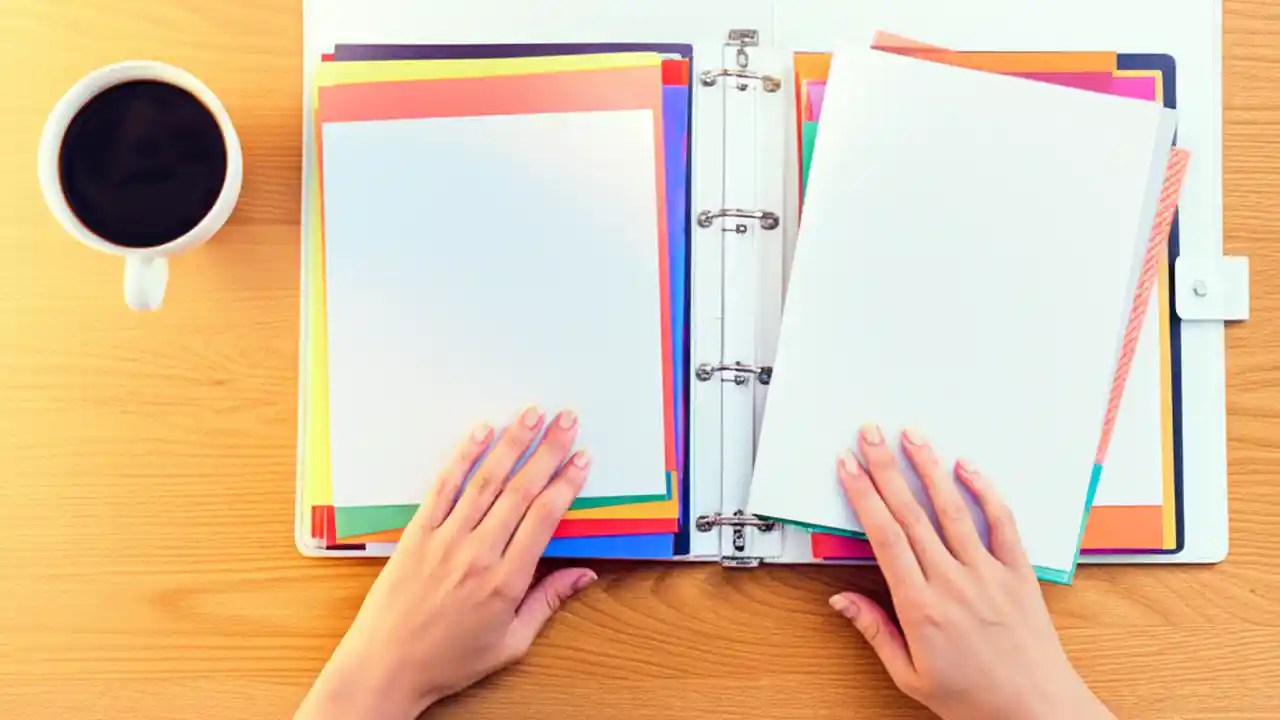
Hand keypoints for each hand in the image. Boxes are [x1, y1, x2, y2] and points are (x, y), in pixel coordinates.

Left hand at [296, 407, 595, 719]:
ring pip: (485, 481)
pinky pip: (443, 488)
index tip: (582, 458)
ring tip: (530, 414)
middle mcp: (478, 553)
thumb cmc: (448, 660)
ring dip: (510, 443)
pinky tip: (479, 433)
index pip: (544, 517)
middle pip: (520, 490)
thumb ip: (548, 601)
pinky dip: (463, 457)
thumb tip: (585, 574)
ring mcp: (445, 540)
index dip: (566, 483)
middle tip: (566, 419)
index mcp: (506, 581)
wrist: (386, 666)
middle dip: (547, 450)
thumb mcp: (511, 643)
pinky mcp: (417, 534)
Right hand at [829, 425, 1113, 719]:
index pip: (884, 536)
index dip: (863, 495)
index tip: (848, 467)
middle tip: (870, 434)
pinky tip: (967, 467)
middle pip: (911, 512)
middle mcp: (953, 582)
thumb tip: (842, 600)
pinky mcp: (1017, 573)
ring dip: (929, 468)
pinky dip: (984, 491)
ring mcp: (988, 573)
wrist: (1036, 711)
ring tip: (912, 436)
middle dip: (885, 468)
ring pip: (952, 509)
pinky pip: (1001, 523)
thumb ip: (875, 631)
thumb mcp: (909, 675)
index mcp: (920, 607)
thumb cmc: (975, 700)